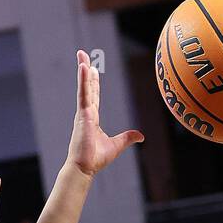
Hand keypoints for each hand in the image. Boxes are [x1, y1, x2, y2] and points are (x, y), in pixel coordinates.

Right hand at [67, 50, 142, 177]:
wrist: (84, 168)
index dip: (93, 81)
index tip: (92, 68)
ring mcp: (83, 113)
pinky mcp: (82, 115)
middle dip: (85, 69)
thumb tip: (140, 135)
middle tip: (83, 54)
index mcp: (92, 117)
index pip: (93, 95)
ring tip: (81, 55)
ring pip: (84, 87)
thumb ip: (127, 138)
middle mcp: (86, 113)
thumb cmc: (95, 158)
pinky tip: (84, 68)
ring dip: (82, 70)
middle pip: (87, 86)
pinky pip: (83, 94)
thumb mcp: (116, 145)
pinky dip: (83, 81)